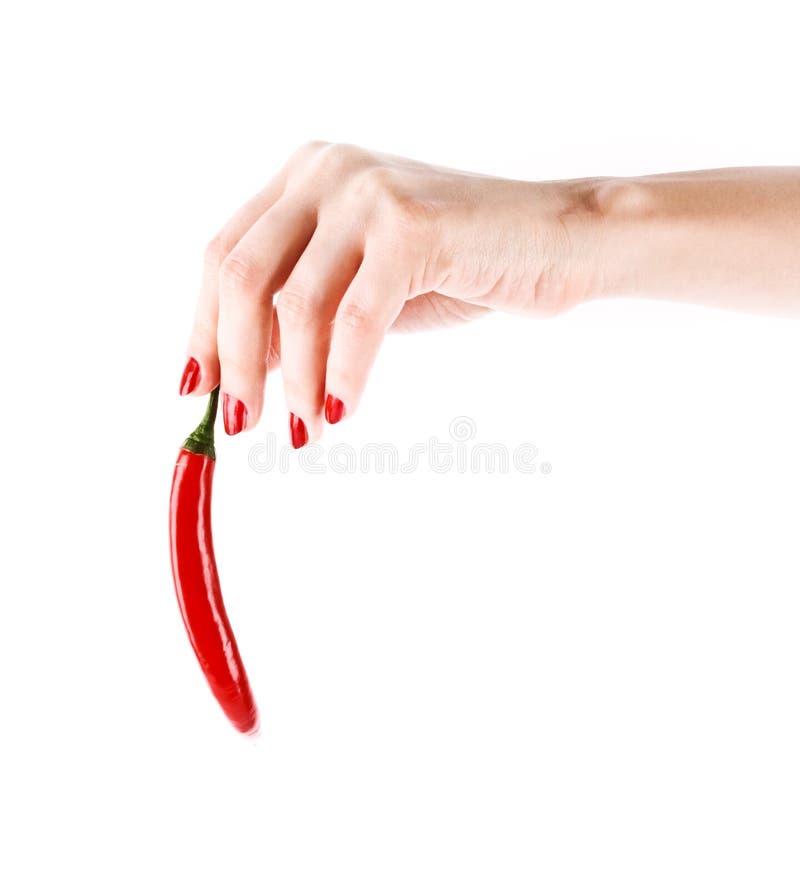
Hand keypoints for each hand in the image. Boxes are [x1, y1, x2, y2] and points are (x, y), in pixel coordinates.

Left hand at [179, 142, 594, 442]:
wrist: (556, 242)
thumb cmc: (458, 267)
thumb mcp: (360, 286)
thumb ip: (300, 311)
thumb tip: (238, 366)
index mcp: (304, 178)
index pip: (224, 256)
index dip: (203, 329)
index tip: (199, 390)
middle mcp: (325, 172)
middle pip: (241, 275)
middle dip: (233, 361)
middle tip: (241, 424)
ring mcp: (367, 191)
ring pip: (294, 303)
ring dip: (289, 381)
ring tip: (301, 432)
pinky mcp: (410, 225)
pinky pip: (355, 320)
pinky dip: (342, 375)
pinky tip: (341, 413)